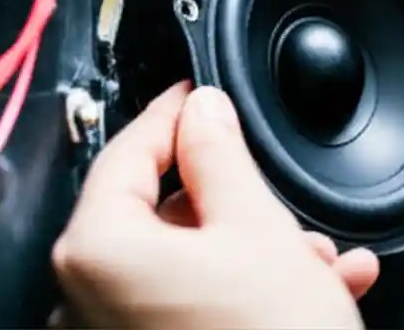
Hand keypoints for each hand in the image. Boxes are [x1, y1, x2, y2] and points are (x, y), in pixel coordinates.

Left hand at [51, 83, 378, 327]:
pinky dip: (243, 295)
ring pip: (184, 270)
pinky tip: (311, 291)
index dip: (173, 115)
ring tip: (318, 255)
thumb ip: (219, 155)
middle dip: (230, 200)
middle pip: (157, 218)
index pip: (127, 153)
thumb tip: (202, 112)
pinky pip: (190, 314)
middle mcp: (85, 304)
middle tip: (275, 187)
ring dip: (251, 252)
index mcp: (95, 254)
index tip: (198, 96)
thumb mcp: (256, 230)